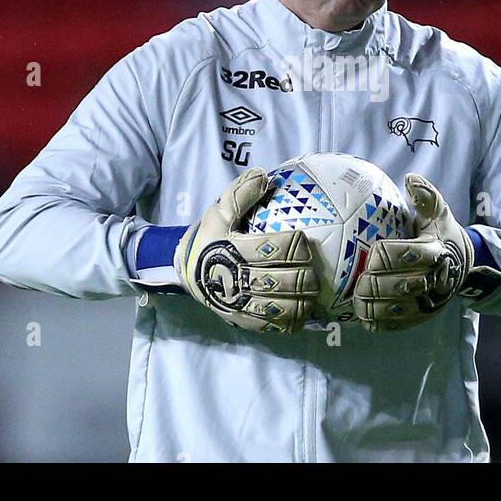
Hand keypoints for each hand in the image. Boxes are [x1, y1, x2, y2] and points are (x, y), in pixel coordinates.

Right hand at [175, 167, 318, 332]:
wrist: (186, 270)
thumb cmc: (210, 237)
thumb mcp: (219, 211)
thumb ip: (241, 193)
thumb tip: (265, 175)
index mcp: (232, 249)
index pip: (274, 248)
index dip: (296, 243)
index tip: (304, 239)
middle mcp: (236, 278)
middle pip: (281, 280)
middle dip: (305, 275)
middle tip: (314, 269)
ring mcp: (238, 302)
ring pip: (279, 307)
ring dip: (303, 301)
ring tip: (313, 293)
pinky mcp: (241, 319)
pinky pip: (270, 326)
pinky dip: (291, 321)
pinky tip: (302, 313)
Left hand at [354, 173, 472, 331]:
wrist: (464, 266)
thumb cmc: (441, 235)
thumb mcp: (439, 214)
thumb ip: (426, 196)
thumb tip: (410, 178)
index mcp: (437, 252)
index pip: (411, 254)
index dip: (388, 255)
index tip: (371, 251)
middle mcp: (436, 280)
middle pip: (403, 285)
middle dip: (377, 284)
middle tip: (357, 282)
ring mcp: (430, 301)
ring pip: (401, 309)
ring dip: (376, 307)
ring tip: (356, 302)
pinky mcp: (423, 316)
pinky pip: (401, 324)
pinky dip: (381, 323)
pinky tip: (364, 319)